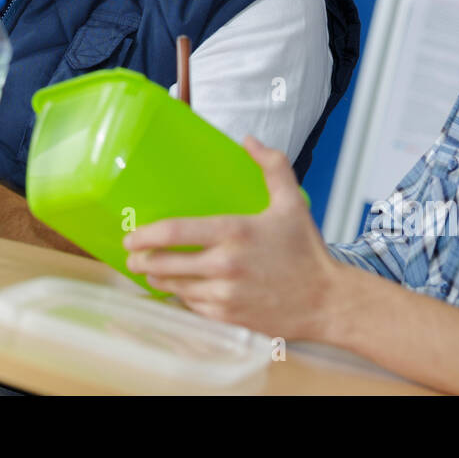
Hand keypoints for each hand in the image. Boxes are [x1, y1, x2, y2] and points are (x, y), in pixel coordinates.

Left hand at [122, 135, 336, 339]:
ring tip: (151, 270)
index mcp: (234, 232)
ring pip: (175, 287)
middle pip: (165, 264)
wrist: (327, 302)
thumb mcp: (292, 202)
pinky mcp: (228, 317)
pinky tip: (179, 289)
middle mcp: (224, 265)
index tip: (131, 235)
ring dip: (159, 279)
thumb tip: (249, 140)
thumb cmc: (306, 251)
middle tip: (132, 256)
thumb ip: (272, 166)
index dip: (145, 234)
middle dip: (141, 261)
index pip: (175, 232)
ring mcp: (224, 295)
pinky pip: (192, 306)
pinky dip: (182, 297)